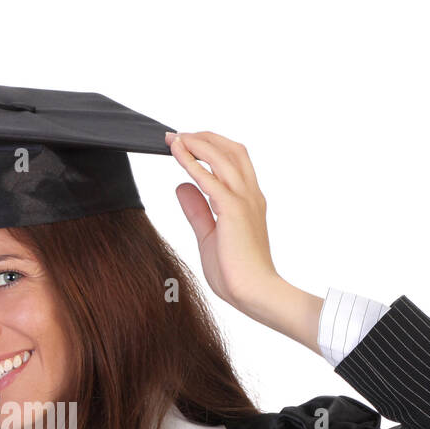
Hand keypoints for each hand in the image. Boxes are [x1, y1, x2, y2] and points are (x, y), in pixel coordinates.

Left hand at [167, 131, 287, 324]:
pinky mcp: (233, 210)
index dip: (211, 147)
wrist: (254, 293)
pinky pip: (209, 178)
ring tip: (175, 138)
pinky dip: (191, 161)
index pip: (234, 161)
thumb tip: (182, 187)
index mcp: (248, 201)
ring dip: (196, 143)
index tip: (187, 144)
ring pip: (222, 156)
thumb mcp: (209, 235)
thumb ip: (197, 210)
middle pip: (231, 150)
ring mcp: (244, 200)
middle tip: (177, 135)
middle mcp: (250, 195)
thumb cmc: (237, 273)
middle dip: (204, 137)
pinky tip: (177, 153)